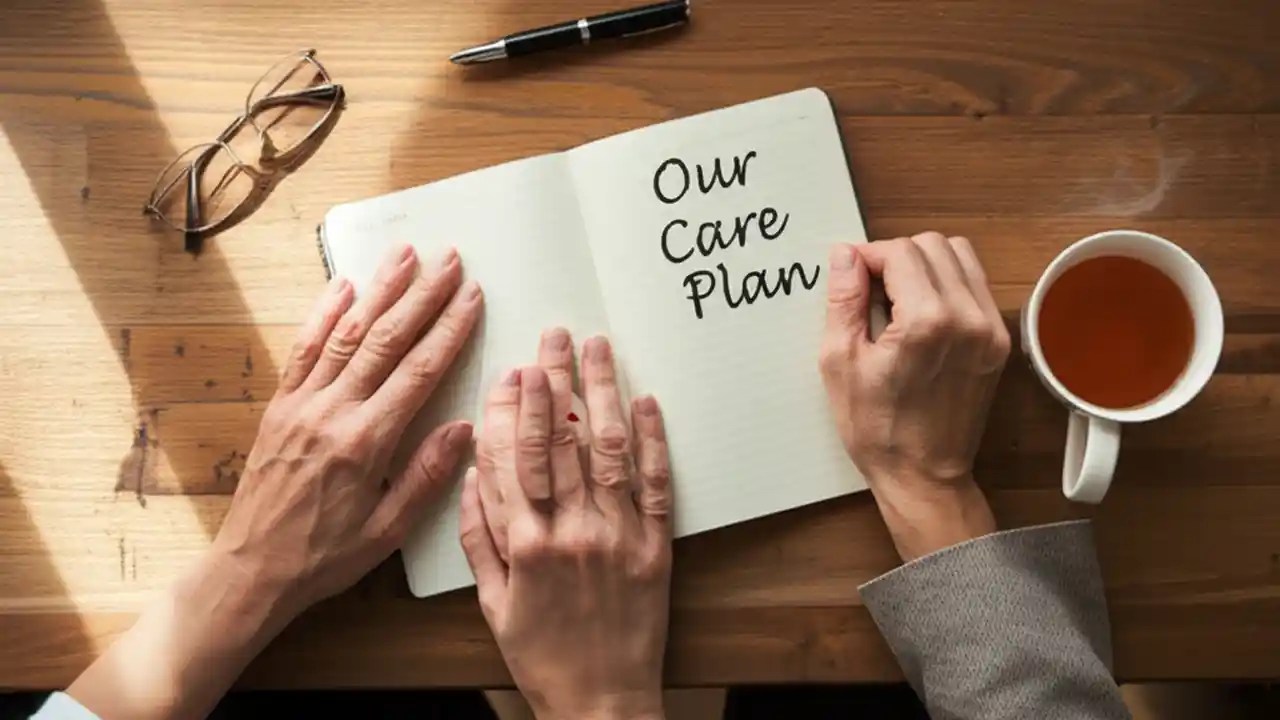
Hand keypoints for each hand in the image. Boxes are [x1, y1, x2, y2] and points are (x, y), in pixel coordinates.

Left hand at [214, 244, 482, 617]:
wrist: (251, 569)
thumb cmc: (323, 558)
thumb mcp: (387, 532)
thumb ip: (426, 477)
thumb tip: (463, 427)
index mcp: (364, 444)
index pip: (417, 372)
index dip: (448, 330)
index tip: (472, 297)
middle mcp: (331, 413)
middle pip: (384, 339)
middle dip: (421, 295)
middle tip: (449, 260)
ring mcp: (300, 404)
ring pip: (346, 333)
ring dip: (379, 290)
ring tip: (405, 255)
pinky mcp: (280, 406)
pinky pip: (304, 349)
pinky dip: (325, 313)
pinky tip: (345, 285)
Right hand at [461, 331, 672, 719]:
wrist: (602, 701)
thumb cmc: (542, 656)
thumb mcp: (492, 604)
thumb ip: (480, 538)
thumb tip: (472, 477)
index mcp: (526, 544)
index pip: (514, 457)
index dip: (512, 408)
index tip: (512, 369)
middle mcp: (571, 530)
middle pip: (560, 441)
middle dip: (556, 382)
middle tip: (554, 336)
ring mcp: (618, 535)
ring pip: (608, 449)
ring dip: (603, 393)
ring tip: (599, 348)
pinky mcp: (655, 547)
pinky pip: (655, 483)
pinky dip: (652, 440)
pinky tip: (644, 402)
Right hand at [820, 233, 1008, 560]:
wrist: (924, 475)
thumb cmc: (875, 428)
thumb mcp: (840, 362)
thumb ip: (843, 300)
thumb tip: (844, 255)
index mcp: (927, 321)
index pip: (900, 251)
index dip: (867, 257)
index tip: (849, 278)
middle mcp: (968, 317)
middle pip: (933, 245)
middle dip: (896, 257)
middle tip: (870, 290)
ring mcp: (990, 329)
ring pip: (961, 257)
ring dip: (925, 265)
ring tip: (898, 299)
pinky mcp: (1000, 341)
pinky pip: (976, 286)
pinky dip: (948, 284)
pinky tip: (922, 313)